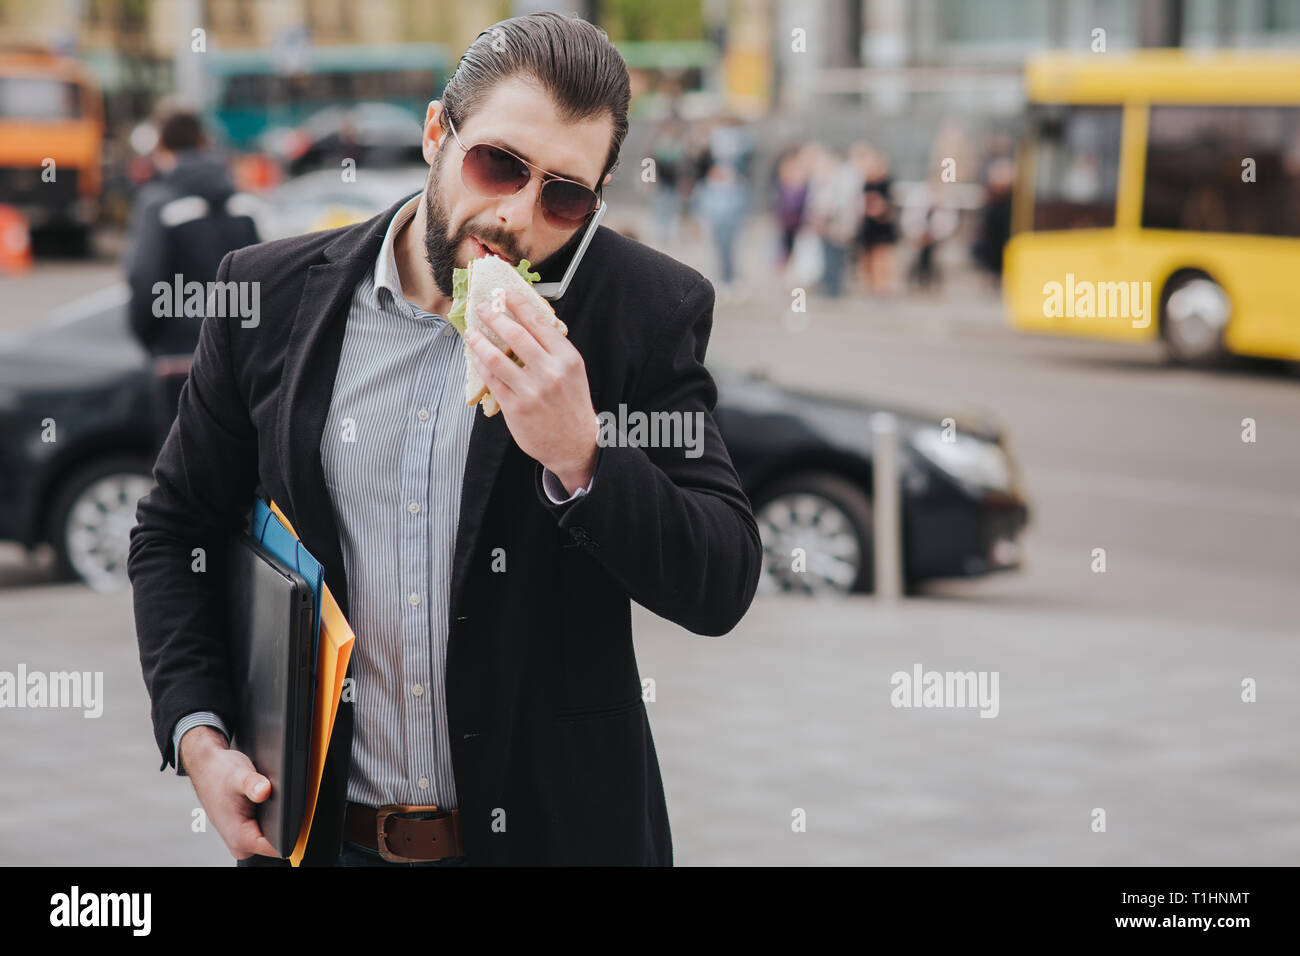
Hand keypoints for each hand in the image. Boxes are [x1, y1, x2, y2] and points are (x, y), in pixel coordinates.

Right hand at [180, 725, 278, 859]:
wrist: (207, 768)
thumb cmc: (219, 773)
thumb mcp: (240, 775)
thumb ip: (253, 784)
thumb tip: (264, 791)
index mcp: (239, 837)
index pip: (277, 847)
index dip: (289, 831)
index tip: (291, 813)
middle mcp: (239, 844)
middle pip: (277, 842)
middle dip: (281, 823)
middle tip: (272, 801)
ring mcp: (241, 840)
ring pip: (271, 836)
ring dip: (274, 819)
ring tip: (261, 799)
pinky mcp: (244, 833)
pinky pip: (265, 830)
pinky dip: (268, 817)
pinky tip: (261, 803)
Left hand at [465, 291, 597, 493]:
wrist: (576, 444)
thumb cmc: (572, 404)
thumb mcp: (573, 371)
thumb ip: (553, 349)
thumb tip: (527, 321)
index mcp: (567, 358)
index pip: (538, 323)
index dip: (518, 304)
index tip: (504, 293)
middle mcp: (551, 372)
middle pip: (515, 334)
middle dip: (494, 316)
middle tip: (483, 307)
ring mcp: (532, 390)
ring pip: (496, 357)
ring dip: (479, 340)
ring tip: (471, 331)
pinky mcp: (516, 407)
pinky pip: (491, 380)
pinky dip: (480, 364)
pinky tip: (475, 356)